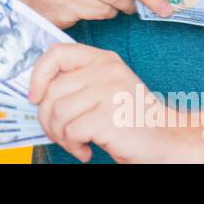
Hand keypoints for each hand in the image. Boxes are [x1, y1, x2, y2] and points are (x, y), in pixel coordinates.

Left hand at [27, 43, 203, 162]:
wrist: (169, 139)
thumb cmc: (132, 118)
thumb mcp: (106, 89)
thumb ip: (78, 83)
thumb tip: (37, 94)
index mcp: (103, 59)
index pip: (57, 52)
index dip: (38, 75)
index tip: (34, 96)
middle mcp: (105, 70)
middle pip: (52, 90)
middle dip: (47, 119)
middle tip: (59, 134)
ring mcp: (108, 92)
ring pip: (58, 112)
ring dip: (61, 136)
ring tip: (76, 143)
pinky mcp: (108, 117)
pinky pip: (71, 131)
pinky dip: (74, 146)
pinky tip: (87, 150)